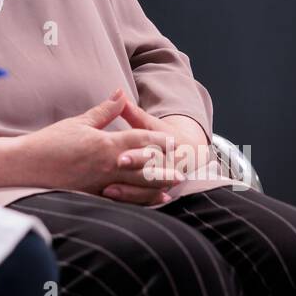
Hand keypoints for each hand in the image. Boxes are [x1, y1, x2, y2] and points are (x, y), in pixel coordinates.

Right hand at [15, 95, 182, 200]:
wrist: (27, 164)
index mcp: (104, 144)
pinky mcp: (93, 194)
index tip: (173, 141)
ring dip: (156, 186)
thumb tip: (121, 94)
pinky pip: (122, 198)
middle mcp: (106, 165)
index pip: (138, 141)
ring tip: (173, 186)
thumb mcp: (79, 122)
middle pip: (143, 167)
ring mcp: (100, 182)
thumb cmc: (51, 141)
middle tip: (183, 169)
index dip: (158, 141)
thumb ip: (104, 111)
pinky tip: (151, 200)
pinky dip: (139, 199)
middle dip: (164, 167)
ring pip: (136, 185)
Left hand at [101, 89, 210, 204]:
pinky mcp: (156, 193)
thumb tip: (119, 93)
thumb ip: (134, 113)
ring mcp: (165, 181)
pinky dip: (132, 202)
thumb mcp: (149, 123)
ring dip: (130, 191)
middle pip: (152, 172)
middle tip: (114, 177)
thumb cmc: (160, 136)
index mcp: (167, 147)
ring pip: (150, 189)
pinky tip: (114, 202)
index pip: (152, 152)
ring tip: (107, 191)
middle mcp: (169, 165)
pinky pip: (146, 201)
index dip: (137, 156)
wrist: (187, 155)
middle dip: (134, 174)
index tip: (120, 158)